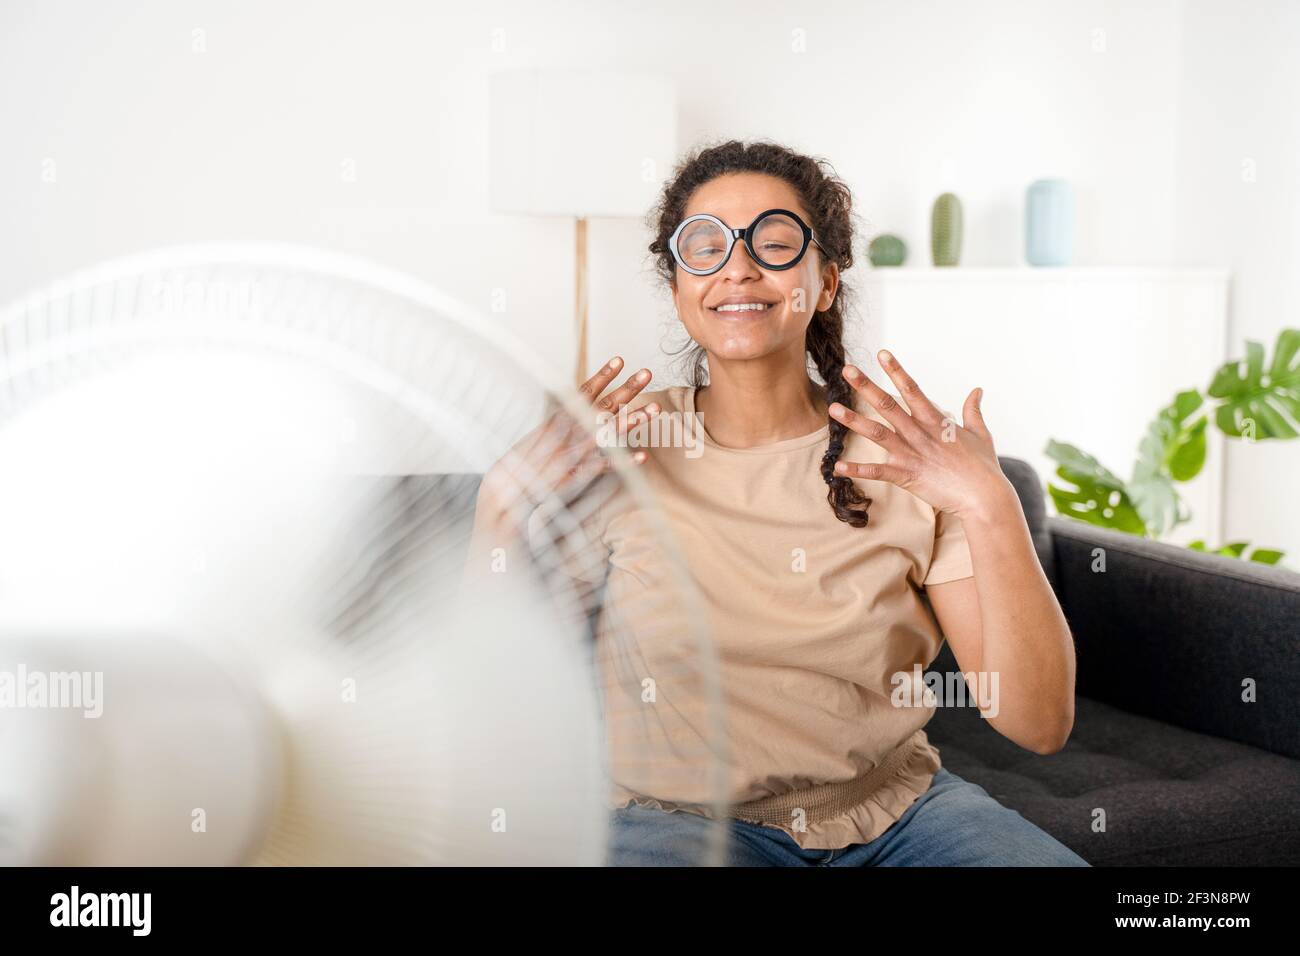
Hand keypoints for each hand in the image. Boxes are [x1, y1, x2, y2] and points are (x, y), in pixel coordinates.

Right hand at [476, 356, 659, 538]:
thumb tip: (580, 405)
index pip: (584, 391)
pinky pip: (603, 467)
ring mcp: (573, 452)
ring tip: (654, 410)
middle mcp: (568, 432)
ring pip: (607, 432)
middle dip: (626, 388)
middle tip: (647, 373)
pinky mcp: (575, 475)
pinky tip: (642, 457)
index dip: (602, 375)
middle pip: (602, 405)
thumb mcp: (543, 433)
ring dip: (631, 421)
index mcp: (560, 418)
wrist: (506, 488)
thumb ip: (563, 419)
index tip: (620, 359)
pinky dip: (623, 462)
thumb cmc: (526, 461)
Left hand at [826, 349, 1009, 519]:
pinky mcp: (907, 476)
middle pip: (888, 405)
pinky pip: (877, 471)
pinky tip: (838, 466)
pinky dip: (857, 470)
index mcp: (936, 421)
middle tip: (847, 370)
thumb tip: (978, 390)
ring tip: (833, 409)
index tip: (881, 354)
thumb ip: (973, 410)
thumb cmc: (984, 467)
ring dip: (854, 421)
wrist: (985, 498)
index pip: (912, 389)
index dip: (896, 371)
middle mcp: (919, 433)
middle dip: (866, 386)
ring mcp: (911, 454)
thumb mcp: (981, 434)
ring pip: (877, 433)